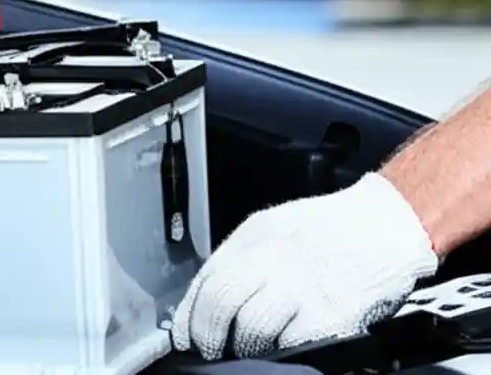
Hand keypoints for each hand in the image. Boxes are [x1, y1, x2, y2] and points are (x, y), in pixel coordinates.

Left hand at [172, 173, 437, 359]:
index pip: (205, 281)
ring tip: (247, 349)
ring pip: (250, 329)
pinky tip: (283, 345)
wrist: (387, 223)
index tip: (186, 335)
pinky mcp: (331, 314)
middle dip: (208, 335)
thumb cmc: (328, 228)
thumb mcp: (273, 229)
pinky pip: (291, 343)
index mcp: (253, 238)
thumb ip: (240, 258)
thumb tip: (204, 299)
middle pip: (220, 304)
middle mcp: (272, 259)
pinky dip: (281, 350)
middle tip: (211, 349)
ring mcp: (301, 287)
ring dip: (243, 347)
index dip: (189, 315)